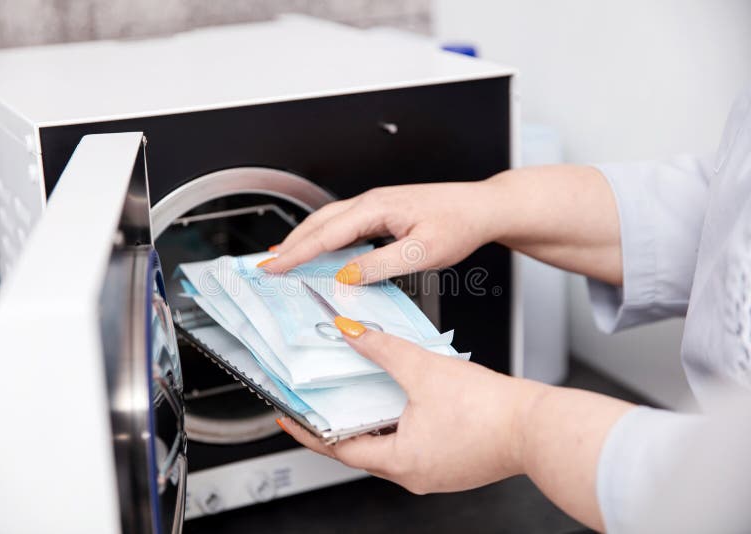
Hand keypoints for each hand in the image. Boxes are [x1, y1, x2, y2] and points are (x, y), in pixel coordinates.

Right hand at [261, 182, 497, 283]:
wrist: (482, 208)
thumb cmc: (459, 224)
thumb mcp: (421, 253)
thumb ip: (379, 265)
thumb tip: (345, 276)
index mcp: (376, 207)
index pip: (325, 234)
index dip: (296, 253)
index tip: (274, 267)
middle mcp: (372, 202)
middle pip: (319, 223)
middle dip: (290, 244)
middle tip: (268, 266)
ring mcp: (376, 205)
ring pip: (329, 222)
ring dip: (305, 239)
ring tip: (285, 258)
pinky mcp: (383, 212)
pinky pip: (344, 224)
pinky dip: (325, 238)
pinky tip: (322, 250)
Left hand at [278, 321, 543, 493]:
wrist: (537, 426)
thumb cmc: (490, 410)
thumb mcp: (423, 370)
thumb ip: (382, 349)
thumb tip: (351, 332)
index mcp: (402, 463)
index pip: (340, 451)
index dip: (311, 432)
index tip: (290, 421)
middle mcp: (416, 475)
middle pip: (364, 450)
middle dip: (342, 425)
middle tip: (323, 403)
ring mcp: (436, 472)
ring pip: (391, 447)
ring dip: (375, 422)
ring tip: (361, 395)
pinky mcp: (454, 463)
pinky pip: (415, 445)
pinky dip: (401, 424)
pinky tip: (405, 401)